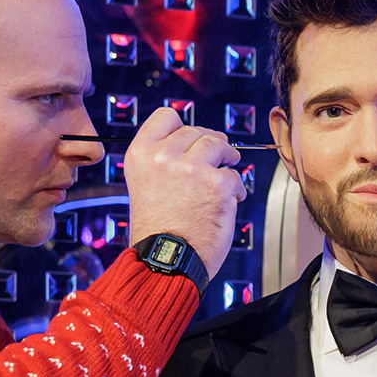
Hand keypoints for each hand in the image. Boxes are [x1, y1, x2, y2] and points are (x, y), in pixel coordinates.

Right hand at [123, 107, 244, 277]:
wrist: (166, 260)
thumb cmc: (158, 230)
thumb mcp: (146, 185)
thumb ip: (163, 161)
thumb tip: (192, 144)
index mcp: (141, 154)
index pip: (166, 116)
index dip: (183, 126)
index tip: (192, 137)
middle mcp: (164, 156)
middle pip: (196, 130)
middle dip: (210, 142)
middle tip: (219, 154)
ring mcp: (192, 168)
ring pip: (218, 145)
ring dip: (227, 157)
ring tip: (228, 169)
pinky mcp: (217, 183)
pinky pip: (234, 174)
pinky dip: (236, 186)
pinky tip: (229, 199)